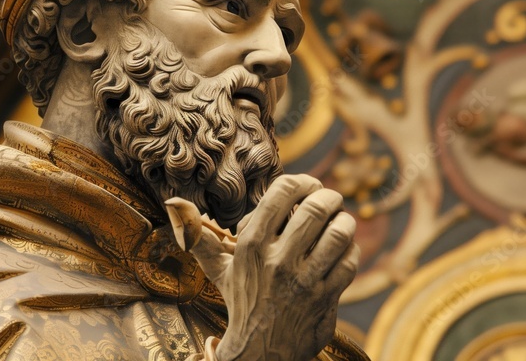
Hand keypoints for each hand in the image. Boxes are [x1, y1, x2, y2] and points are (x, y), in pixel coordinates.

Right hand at [165, 174, 359, 360]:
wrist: (258, 351)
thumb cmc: (240, 301)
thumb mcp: (218, 268)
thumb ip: (200, 236)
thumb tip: (173, 205)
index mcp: (252, 245)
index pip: (282, 193)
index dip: (303, 181)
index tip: (310, 185)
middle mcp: (277, 260)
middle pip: (315, 210)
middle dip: (330, 197)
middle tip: (331, 199)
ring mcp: (302, 281)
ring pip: (337, 235)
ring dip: (345, 221)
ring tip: (342, 220)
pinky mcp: (323, 298)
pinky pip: (348, 262)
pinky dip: (351, 250)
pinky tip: (344, 249)